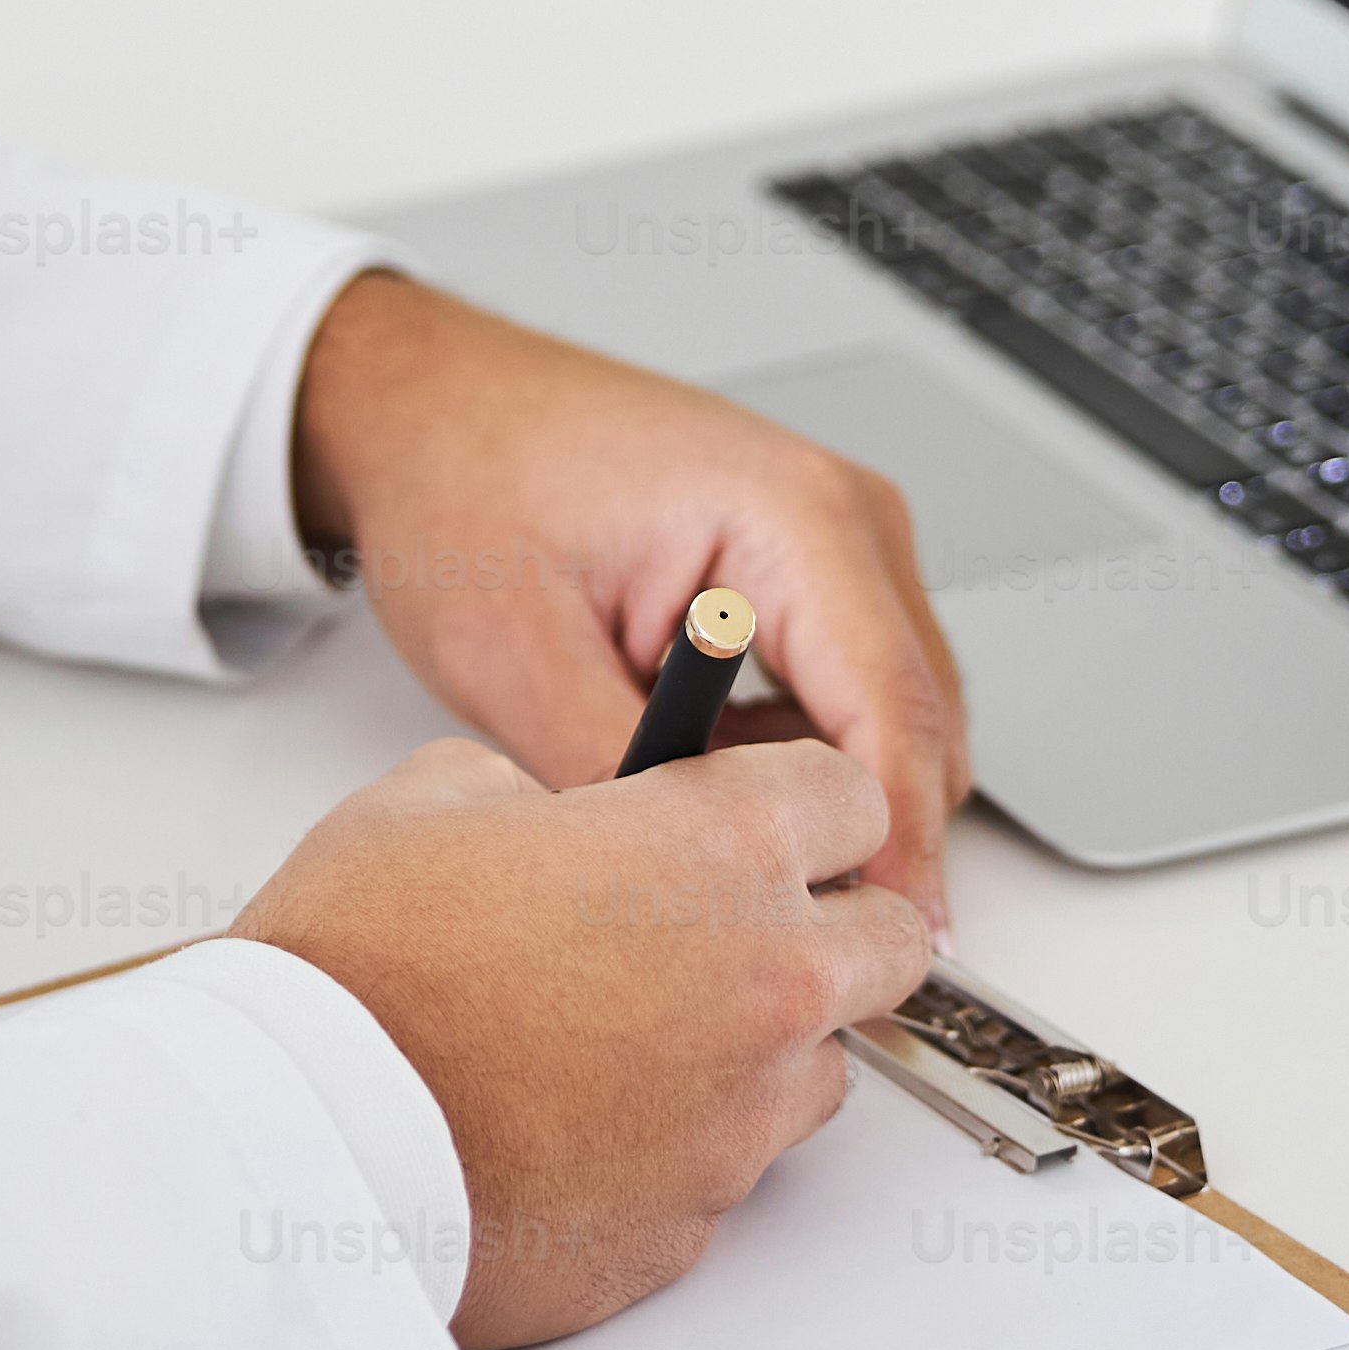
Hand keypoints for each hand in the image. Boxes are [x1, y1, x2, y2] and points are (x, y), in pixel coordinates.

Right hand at [232, 734, 936, 1349]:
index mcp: (721, 849)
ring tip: (623, 1043)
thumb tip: (558, 824)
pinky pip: (722, 1172)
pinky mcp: (694, 1225)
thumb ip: (545, 794)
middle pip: (889, 946)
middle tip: (726, 932)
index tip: (764, 824)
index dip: (800, 808)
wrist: (302, 1137)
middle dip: (826, 931)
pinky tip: (573, 1128)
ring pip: (817, 1073)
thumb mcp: (437, 793)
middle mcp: (765, 984)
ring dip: (755, 1053)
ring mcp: (740, 1119)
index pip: (857, 800)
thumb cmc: (358, 968)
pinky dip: (672, 1149)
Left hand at [290, 271, 975, 916]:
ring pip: (890, 713)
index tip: (890, 945)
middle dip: (868, 831)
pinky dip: (796, 750)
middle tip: (776, 920)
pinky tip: (700, 767)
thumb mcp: (519, 659)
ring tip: (700, 824)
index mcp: (793, 517)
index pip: (891, 716)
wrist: (429, 404)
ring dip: (823, 789)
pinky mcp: (808, 562)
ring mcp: (836, 537)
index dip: (897, 849)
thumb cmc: (465, 482)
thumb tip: (703, 882)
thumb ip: (627, 781)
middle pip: (918, 723)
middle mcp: (843, 516)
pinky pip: (846, 687)